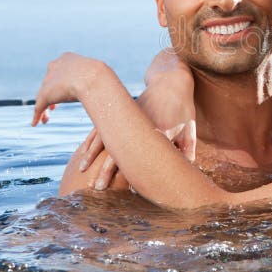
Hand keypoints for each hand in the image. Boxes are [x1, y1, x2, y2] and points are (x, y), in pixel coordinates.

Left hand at [33, 52, 104, 125]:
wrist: (93, 77)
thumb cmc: (100, 76)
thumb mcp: (96, 77)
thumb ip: (94, 82)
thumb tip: (104, 89)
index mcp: (67, 58)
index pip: (59, 72)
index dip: (60, 83)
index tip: (65, 93)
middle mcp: (55, 66)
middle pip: (48, 83)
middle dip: (51, 95)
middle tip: (54, 107)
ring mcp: (49, 80)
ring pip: (43, 95)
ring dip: (44, 108)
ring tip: (46, 118)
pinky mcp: (45, 94)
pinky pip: (39, 106)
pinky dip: (38, 115)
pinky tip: (37, 123)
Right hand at [79, 119, 196, 189]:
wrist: (171, 81)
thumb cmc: (182, 108)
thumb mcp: (189, 128)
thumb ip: (187, 148)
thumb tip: (188, 167)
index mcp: (158, 131)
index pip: (144, 157)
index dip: (135, 174)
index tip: (128, 190)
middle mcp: (139, 125)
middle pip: (120, 150)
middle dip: (107, 170)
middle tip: (98, 187)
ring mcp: (127, 117)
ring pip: (105, 138)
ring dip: (92, 155)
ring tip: (82, 171)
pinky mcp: (121, 111)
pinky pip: (101, 128)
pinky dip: (91, 140)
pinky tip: (83, 153)